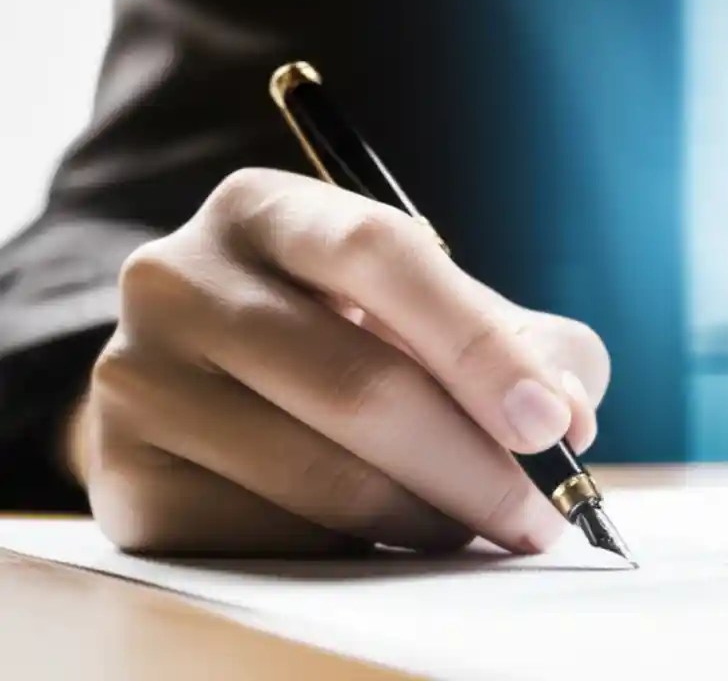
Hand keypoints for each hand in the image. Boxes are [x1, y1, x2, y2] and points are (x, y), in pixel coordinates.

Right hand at [69, 169, 608, 555]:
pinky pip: (272, 540)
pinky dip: (355, 554)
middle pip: (359, 384)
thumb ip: (528, 347)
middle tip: (540, 518)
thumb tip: (568, 421)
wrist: (216, 394)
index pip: (380, 256)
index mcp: (266, 209)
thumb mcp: (440, 313)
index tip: (551, 427)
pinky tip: (384, 538)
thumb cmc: (353, 339)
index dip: (478, 345)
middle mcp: (178, 276)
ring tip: (472, 527)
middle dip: (475, 466)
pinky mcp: (124, 476)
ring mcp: (136, 377)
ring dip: (428, 521)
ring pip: (323, 477)